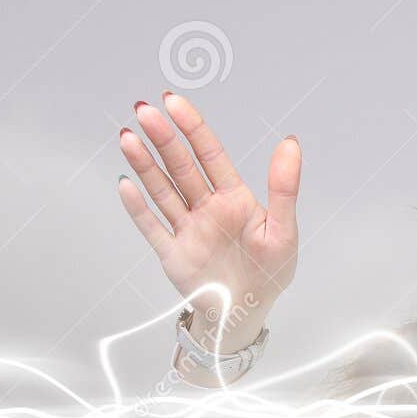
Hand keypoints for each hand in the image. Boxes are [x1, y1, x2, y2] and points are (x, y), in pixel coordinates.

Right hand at [116, 92, 299, 346]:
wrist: (248, 315)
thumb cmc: (270, 273)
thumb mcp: (284, 231)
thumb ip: (284, 188)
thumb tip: (291, 143)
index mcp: (234, 198)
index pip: (209, 154)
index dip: (192, 127)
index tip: (173, 102)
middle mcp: (207, 208)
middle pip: (181, 166)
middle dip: (163, 138)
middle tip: (144, 110)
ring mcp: (187, 230)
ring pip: (162, 191)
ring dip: (145, 165)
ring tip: (127, 137)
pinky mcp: (172, 254)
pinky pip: (152, 228)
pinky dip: (138, 208)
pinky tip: (126, 184)